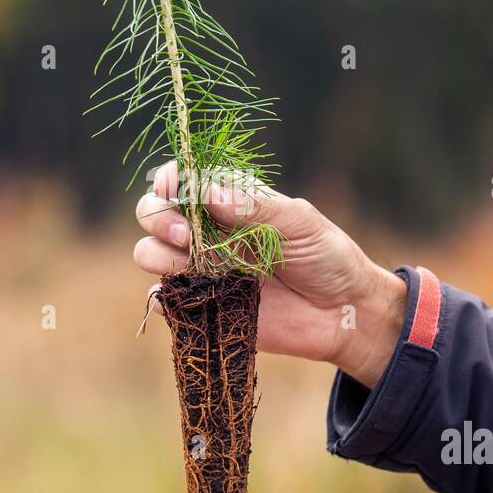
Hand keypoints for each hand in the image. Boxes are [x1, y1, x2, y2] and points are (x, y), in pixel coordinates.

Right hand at [134, 162, 406, 386]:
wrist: (343, 312)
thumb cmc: (327, 257)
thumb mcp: (300, 222)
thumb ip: (254, 206)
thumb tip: (207, 193)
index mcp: (228, 203)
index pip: (182, 181)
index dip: (169, 180)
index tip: (176, 189)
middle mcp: (208, 233)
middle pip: (153, 213)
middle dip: (158, 217)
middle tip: (186, 234)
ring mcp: (202, 270)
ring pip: (150, 253)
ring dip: (157, 253)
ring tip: (194, 264)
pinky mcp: (202, 306)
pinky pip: (163, 300)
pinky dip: (162, 296)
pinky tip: (185, 296)